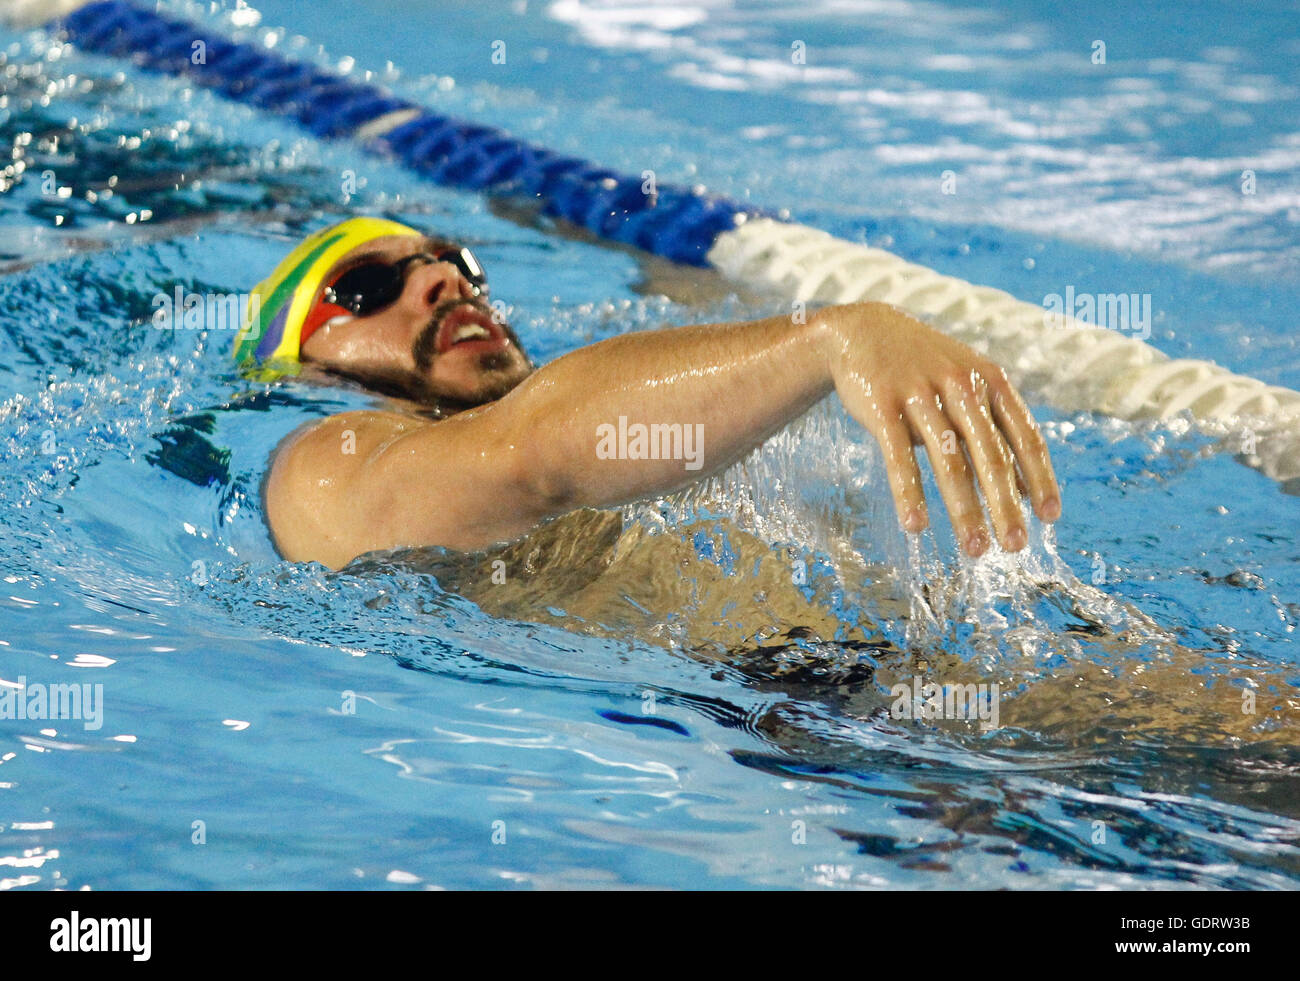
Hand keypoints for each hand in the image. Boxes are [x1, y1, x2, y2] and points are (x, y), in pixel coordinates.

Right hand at [815, 302, 1060, 555]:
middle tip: (1015, 546)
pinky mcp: (883, 406)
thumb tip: (1029, 491)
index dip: (1040, 478)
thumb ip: (995, 431)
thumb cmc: (924, 370)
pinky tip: (916, 526)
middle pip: (991, 455)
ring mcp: (921, 394)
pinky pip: (899, 457)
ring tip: (975, 549)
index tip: (1049, 518)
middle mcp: (961, 385)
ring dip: (964, 510)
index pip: (1024, 436)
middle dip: (1005, 504)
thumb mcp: (967, 387)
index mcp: (990, 381)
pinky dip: (909, 493)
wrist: (862, 331)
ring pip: (949, 460)